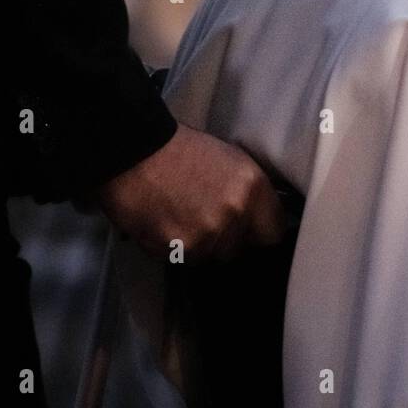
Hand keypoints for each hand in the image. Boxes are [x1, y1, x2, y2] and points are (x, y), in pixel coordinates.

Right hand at [97, 123, 285, 259]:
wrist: (135, 149)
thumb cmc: (182, 150)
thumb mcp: (231, 161)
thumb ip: (249, 194)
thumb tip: (257, 219)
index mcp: (254, 188)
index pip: (273, 233)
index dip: (258, 233)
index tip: (247, 231)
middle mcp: (235, 214)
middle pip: (238, 249)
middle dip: (223, 239)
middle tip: (201, 217)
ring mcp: (207, 233)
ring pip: (208, 256)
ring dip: (196, 245)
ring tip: (178, 217)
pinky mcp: (177, 247)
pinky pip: (181, 259)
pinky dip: (171, 247)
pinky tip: (161, 222)